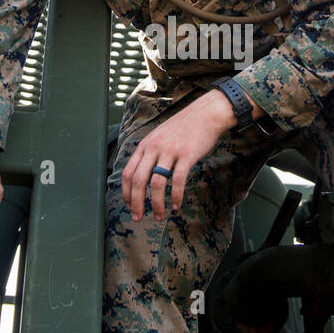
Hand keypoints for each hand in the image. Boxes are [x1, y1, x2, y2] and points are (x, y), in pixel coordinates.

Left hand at [122, 92, 235, 222]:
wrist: (206, 114)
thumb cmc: (184, 128)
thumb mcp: (160, 136)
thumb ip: (150, 153)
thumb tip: (143, 175)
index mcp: (145, 145)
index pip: (128, 173)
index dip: (126, 192)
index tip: (129, 206)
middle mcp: (154, 148)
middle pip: (138, 181)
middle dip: (136, 203)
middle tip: (138, 218)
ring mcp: (170, 151)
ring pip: (156, 183)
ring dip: (156, 204)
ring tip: (159, 217)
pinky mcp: (186, 155)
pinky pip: (177, 180)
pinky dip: (175, 196)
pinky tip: (176, 206)